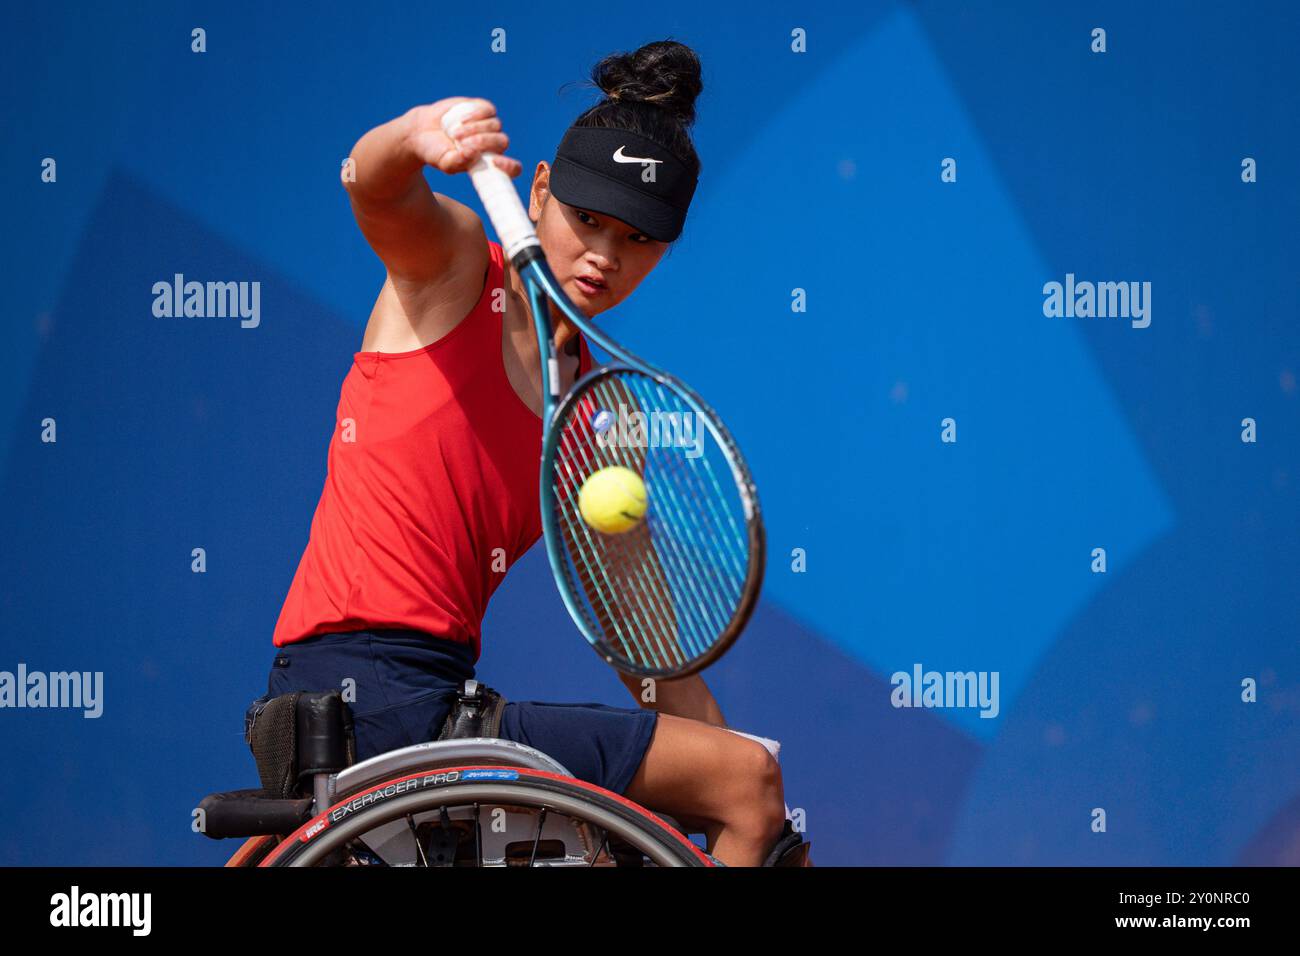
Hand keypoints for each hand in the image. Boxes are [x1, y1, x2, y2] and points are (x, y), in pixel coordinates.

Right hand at [406, 97, 522, 177]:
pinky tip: (461, 120)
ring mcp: (490, 126)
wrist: (423, 131)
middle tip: (462, 143)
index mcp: (490, 163)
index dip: (510, 166)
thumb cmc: (436, 152)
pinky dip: (475, 115)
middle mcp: (493, 144)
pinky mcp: (483, 109)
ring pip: (495, 125)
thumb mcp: (445, 162)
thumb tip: (473, 154)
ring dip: (475, 129)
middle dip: (484, 142)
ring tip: (455, 134)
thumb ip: (458, 162)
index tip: (496, 163)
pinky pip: (488, 110)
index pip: (513, 168)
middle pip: (502, 141)